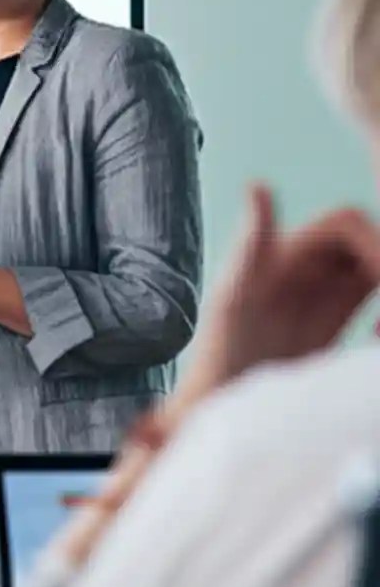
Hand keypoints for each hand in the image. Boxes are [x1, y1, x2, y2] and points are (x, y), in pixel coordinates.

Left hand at [194, 184, 379, 385]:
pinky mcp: (337, 315)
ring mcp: (325, 288)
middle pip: (370, 244)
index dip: (373, 242)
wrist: (224, 402)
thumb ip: (252, 243)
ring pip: (376, 268)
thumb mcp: (235, 299)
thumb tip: (257, 184)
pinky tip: (375, 345)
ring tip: (377, 340)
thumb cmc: (222, 352)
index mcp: (288, 250)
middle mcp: (308, 262)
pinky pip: (377, 298)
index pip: (348, 222)